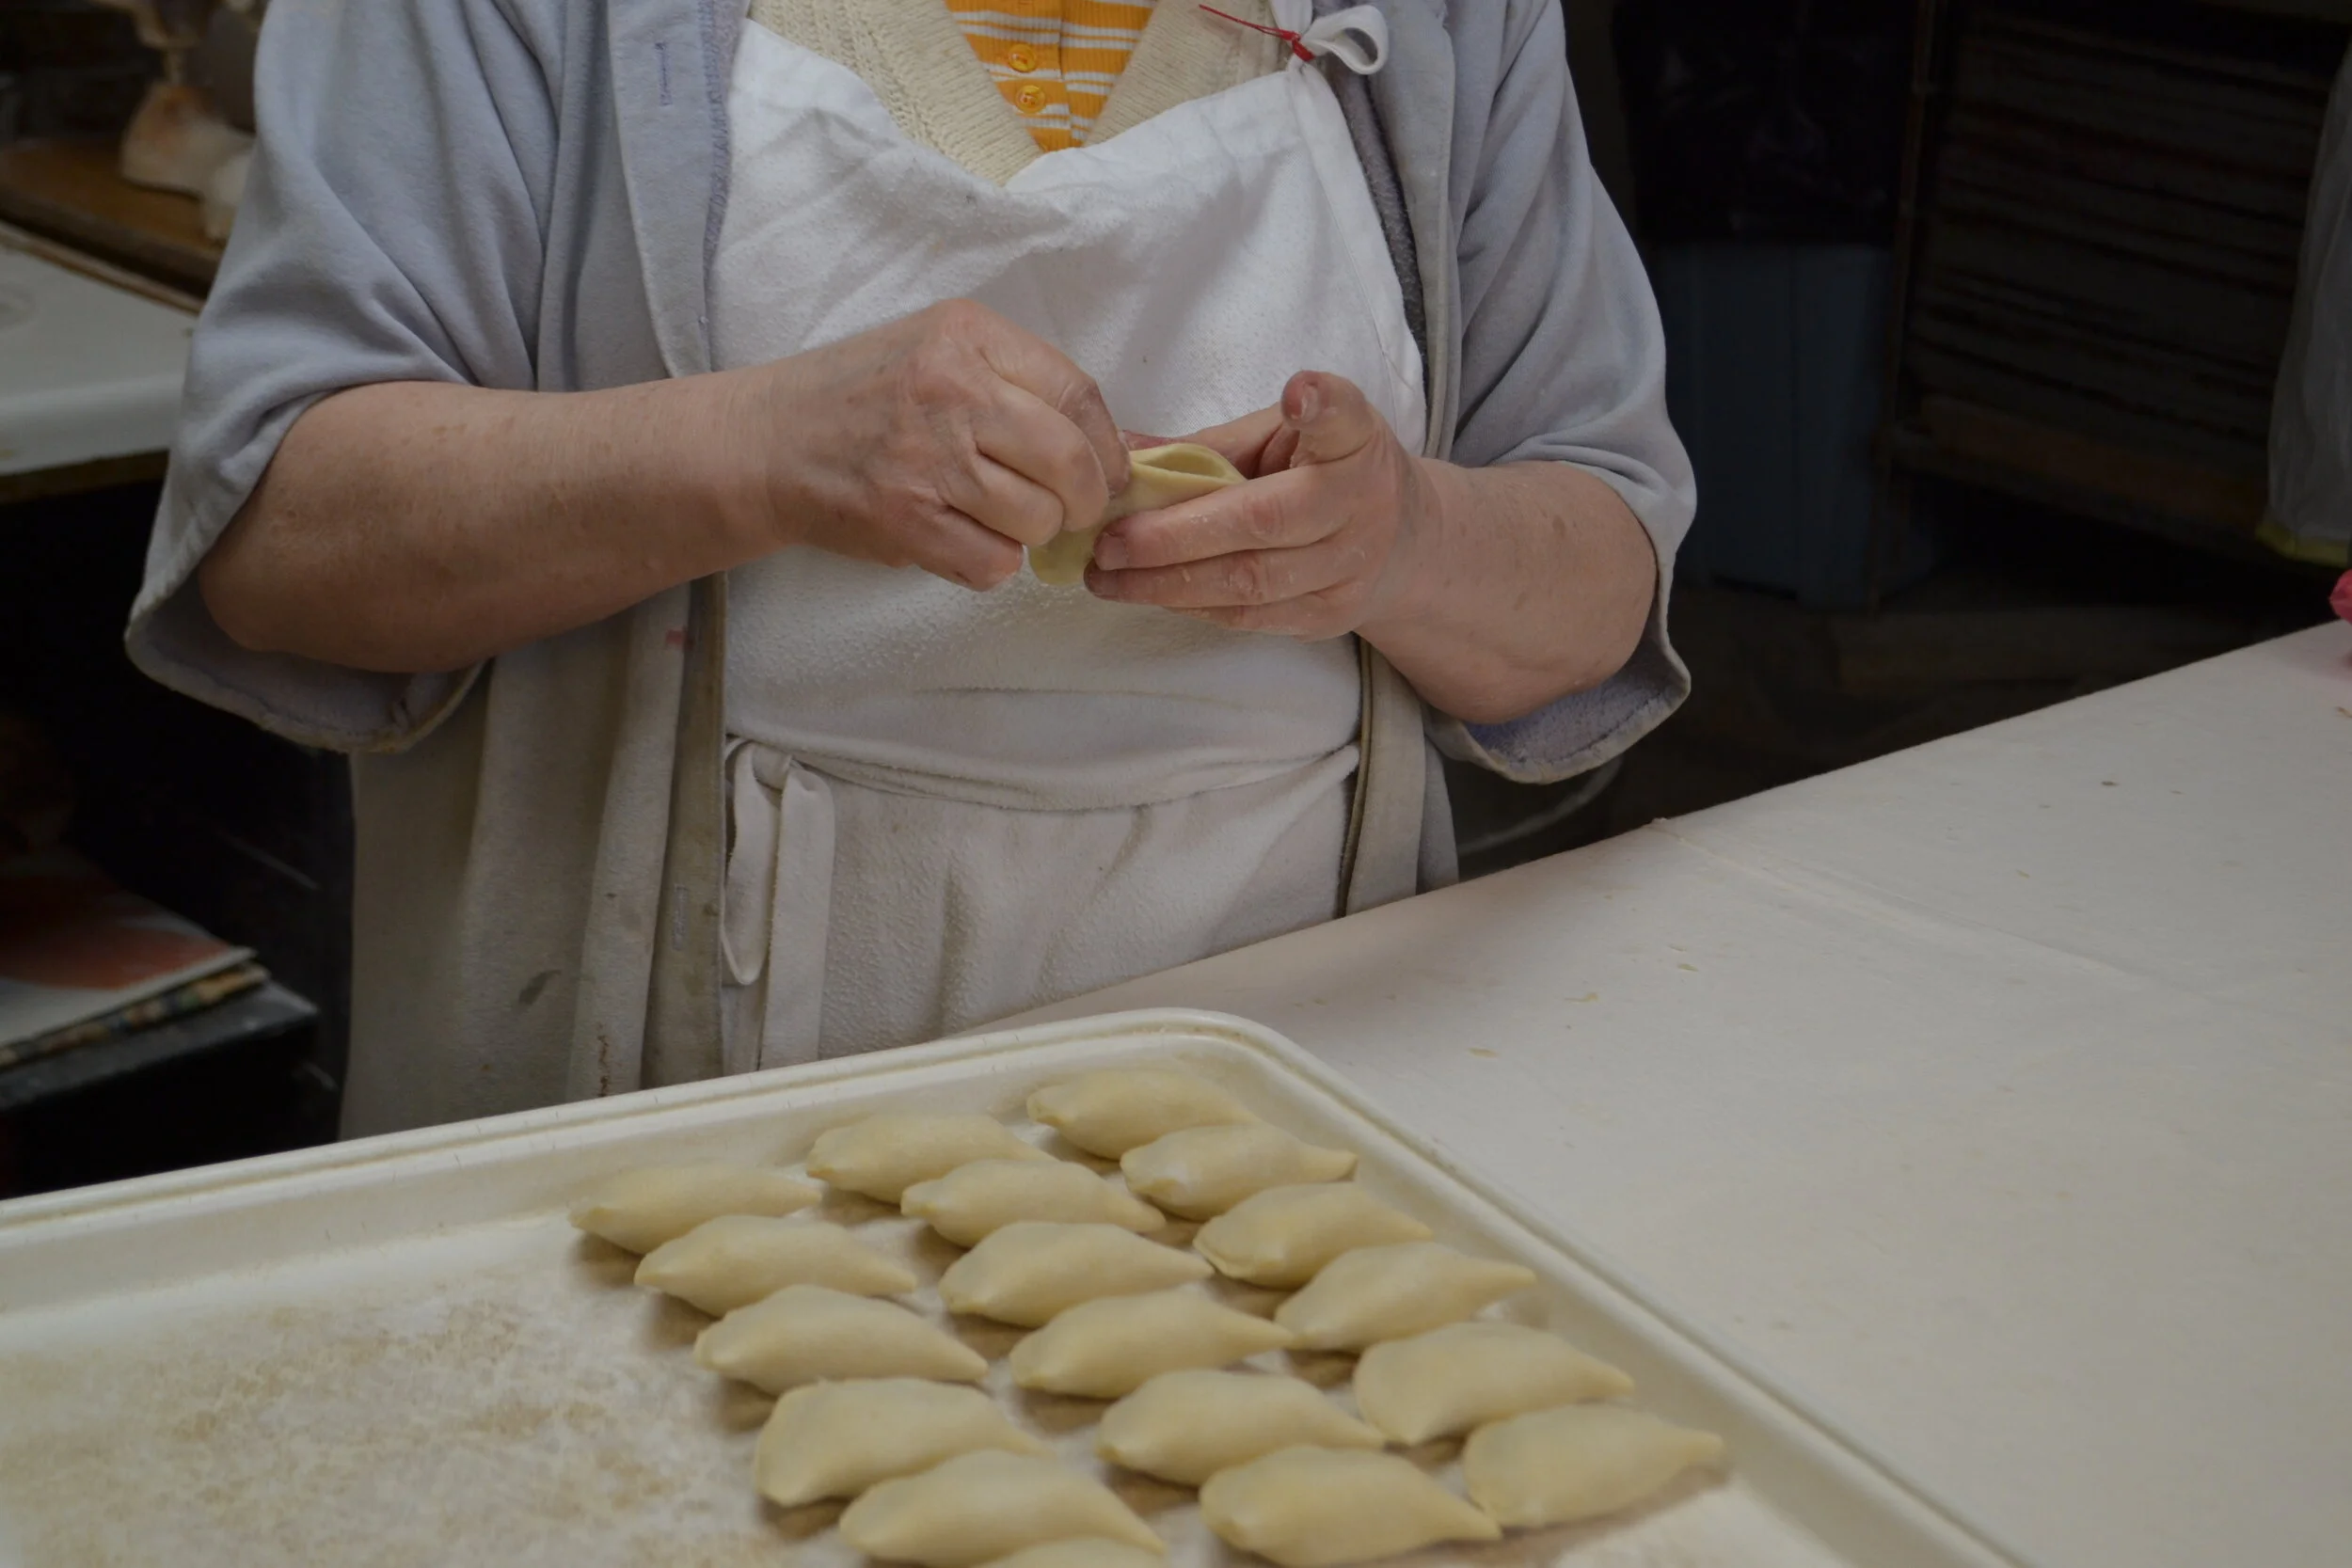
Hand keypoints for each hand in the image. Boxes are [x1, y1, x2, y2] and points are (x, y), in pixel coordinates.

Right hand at [745, 299, 1130, 588]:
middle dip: (1085, 500)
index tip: (1108, 472)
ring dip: (1031, 533)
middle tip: (1069, 509)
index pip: (1078, 395)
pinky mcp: (904, 519)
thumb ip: (1020, 382)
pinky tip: (963, 538)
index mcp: (968, 336)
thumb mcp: (940, 349)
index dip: (1108, 447)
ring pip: (1036, 520)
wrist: (768, 439)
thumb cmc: (865, 395)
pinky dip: (990, 563)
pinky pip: (992, 562)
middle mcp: (951, 390)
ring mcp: (926, 458)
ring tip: (998, 516)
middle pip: (1070, 462)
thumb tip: (1114, 446)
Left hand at [1084, 371, 1436, 639]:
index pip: (1344, 418)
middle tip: (1107, 542)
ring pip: (1251, 582)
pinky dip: (1190, 605)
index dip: (1322, 408)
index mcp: (1354, 440)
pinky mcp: (1330, 616)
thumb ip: (1211, 446)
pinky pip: (1249, 618)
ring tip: (1107, 576)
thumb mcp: (1279, 438)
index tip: (1298, 395)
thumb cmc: (1321, 472)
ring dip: (1167, 583)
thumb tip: (1118, 449)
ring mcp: (1351, 567)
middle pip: (1265, 521)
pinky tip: (1149, 593)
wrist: (1401, 542)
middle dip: (1173, 536)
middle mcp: (1362, 502)